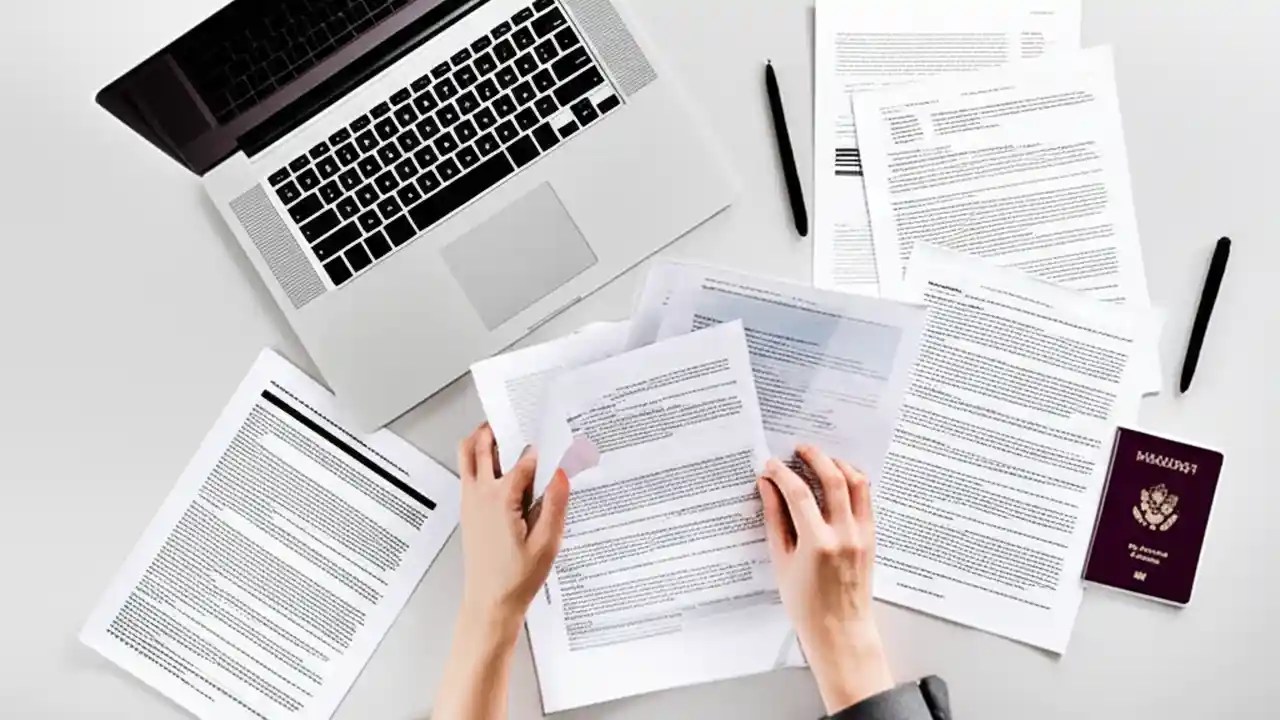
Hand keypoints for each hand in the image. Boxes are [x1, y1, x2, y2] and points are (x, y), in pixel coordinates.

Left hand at [434, 424, 570, 719]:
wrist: (489, 603)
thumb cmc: (517, 578)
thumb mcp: (548, 543)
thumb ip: (557, 504)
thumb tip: (564, 471)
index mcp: (501, 499)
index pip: (525, 459)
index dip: (543, 447)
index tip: (559, 438)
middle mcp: (480, 494)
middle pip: (481, 444)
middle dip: (500, 426)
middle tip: (518, 417)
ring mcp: (470, 501)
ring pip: (467, 455)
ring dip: (482, 439)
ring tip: (504, 432)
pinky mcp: (468, 510)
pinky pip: (469, 472)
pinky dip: (479, 458)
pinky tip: (500, 465)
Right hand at [758, 446, 893, 713]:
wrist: (840, 630)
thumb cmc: (806, 604)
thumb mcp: (782, 562)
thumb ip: (775, 520)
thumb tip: (767, 487)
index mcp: (817, 543)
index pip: (799, 494)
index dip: (782, 473)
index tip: (771, 465)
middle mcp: (844, 535)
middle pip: (832, 479)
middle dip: (814, 457)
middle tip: (798, 449)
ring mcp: (862, 535)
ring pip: (857, 483)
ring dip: (838, 464)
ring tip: (821, 458)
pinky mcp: (872, 537)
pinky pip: (866, 499)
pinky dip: (854, 481)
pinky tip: (839, 478)